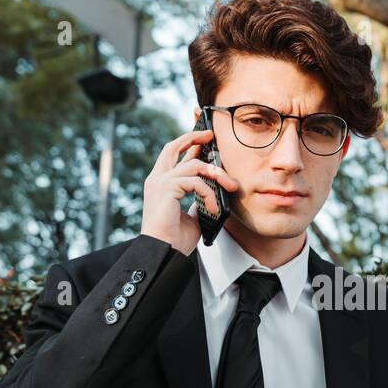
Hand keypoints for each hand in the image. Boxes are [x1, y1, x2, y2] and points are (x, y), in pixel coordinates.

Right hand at [140, 128, 239, 254]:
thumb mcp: (192, 214)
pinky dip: (209, 193)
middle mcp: (157, 179)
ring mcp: (160, 182)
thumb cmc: (175, 239)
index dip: (188, 142)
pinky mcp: (166, 189)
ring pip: (194, 165)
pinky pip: (196, 182)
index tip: (206, 138)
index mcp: (160, 183)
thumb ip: (197, 199)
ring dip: (216, 175)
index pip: (172, 154)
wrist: (165, 253)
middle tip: (211, 134)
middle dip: (193, 137)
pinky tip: (213, 208)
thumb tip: (210, 191)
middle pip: (173, 146)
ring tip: (230, 187)